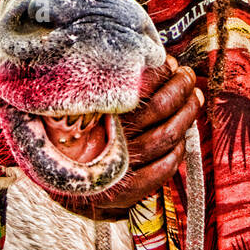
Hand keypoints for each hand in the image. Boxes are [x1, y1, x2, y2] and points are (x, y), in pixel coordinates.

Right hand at [74, 57, 202, 219]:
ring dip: (187, 112)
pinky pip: (166, 166)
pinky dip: (178, 149)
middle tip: (187, 75)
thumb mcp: (78, 106)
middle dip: (180, 86)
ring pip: (168, 134)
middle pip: (160, 107)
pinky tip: (182, 137)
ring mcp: (123, 166)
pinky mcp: (132, 188)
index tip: (170, 62)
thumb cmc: (68, 136)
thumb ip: (105, 87)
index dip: (160, 72)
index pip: (139, 86)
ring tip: (194, 96)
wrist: (55, 182)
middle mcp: (111, 138)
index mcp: (98, 113)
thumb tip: (143, 61)